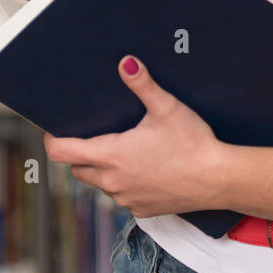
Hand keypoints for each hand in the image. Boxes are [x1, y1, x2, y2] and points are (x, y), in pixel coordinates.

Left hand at [41, 55, 227, 217]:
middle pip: (77, 169)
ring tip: (127, 152)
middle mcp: (112, 181)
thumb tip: (126, 62)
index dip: (53, 139)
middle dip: (80, 154)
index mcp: (111, 155)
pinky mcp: (142, 210)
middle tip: (98, 137)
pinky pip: (123, 197)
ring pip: (100, 184)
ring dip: (105, 170)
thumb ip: (142, 84)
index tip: (55, 130)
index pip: (61, 152)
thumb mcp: (167, 107)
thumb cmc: (193, 143)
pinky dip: (126, 185)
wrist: (218, 178)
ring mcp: (126, 198)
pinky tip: (146, 171)